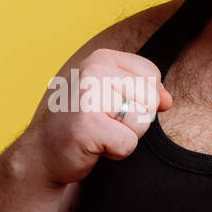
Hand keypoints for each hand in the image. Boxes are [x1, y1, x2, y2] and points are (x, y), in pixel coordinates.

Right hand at [26, 49, 172, 185]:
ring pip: (142, 121)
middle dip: (134, 120)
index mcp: (102, 58)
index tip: (111, 108)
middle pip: (150, 99)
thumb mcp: (112, 98)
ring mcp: (89, 95)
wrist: (44, 153)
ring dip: (124, 136)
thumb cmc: (82, 124)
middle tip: (104, 124)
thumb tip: (168, 100)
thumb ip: (143, 92)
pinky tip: (93, 146)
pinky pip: (128, 143)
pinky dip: (115, 153)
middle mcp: (94, 69)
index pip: (152, 75)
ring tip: (99, 134)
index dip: (140, 99)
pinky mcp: (88, 124)